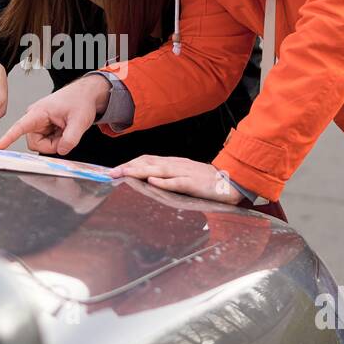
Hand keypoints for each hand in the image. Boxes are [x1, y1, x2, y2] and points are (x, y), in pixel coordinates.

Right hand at [0, 75, 110, 154]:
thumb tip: (61, 151)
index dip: (8, 138)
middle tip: (66, 136)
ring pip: (41, 144)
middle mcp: (35, 118)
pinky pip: (46, 142)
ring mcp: (39, 123)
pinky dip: (56, 140)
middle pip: (35, 143)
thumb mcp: (80, 121)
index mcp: (38, 112)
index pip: (19, 127)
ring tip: (66, 130)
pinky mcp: (43, 128)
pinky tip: (63, 130)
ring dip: (55, 143)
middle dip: (51, 145)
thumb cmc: (80, 101)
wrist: (85, 95)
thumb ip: (70, 139)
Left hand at [109, 156, 244, 204]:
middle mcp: (177, 165)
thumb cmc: (207, 180)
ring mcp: (185, 173)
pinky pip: (177, 182)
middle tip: (111, 173)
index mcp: (174, 163)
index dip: (131, 163)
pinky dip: (163, 181)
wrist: (232, 181)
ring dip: (140, 171)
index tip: (115, 169)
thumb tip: (148, 177)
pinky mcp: (194, 183)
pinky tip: (152, 181)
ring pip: (159, 170)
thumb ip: (168, 175)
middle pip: (149, 163)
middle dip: (129, 167)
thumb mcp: (184, 174)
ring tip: (124, 174)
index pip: (148, 159)